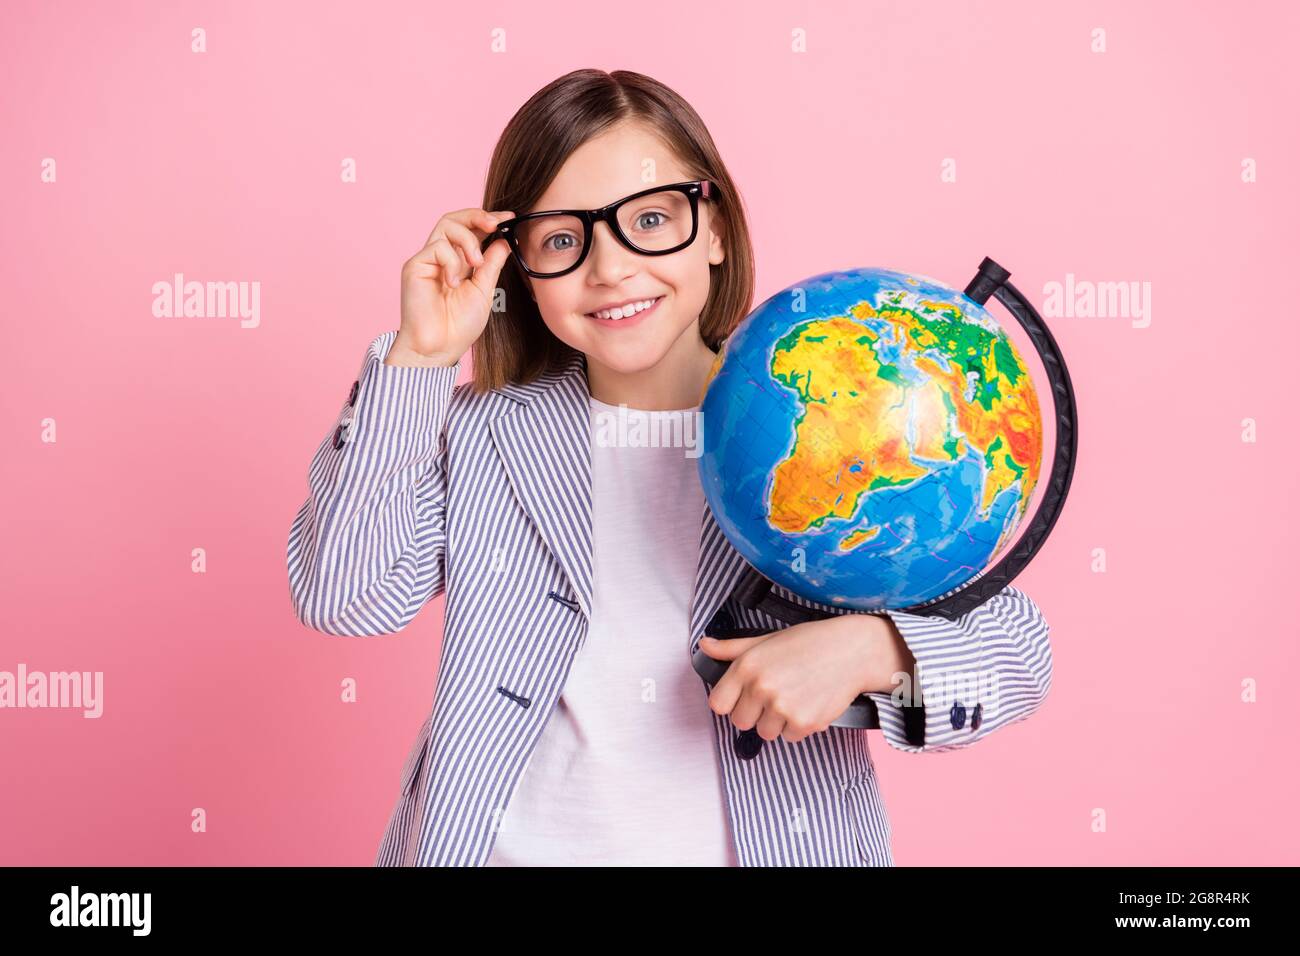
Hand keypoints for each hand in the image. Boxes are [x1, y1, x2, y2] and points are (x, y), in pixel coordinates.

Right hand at [390, 206, 516, 366]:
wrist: (439, 348)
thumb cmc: (458, 326)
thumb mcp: (484, 290)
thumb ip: (492, 264)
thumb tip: (505, 240)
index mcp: (459, 261)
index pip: (471, 229)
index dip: (489, 220)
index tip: (510, 218)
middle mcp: (441, 256)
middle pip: (455, 218)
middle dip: (478, 216)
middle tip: (496, 224)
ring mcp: (427, 260)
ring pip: (446, 225)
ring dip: (468, 240)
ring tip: (477, 264)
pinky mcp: (415, 266)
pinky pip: (437, 248)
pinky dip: (452, 262)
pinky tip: (453, 284)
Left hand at [697, 614, 915, 744]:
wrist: (851, 651)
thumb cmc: (809, 643)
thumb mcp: (766, 640)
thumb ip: (732, 648)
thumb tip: (704, 646)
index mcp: (747, 667)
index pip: (718, 704)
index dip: (730, 702)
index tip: (743, 697)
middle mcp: (761, 688)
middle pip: (741, 722)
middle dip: (755, 713)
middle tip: (775, 694)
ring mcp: (782, 708)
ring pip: (766, 732)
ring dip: (778, 721)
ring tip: (795, 696)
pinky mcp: (804, 723)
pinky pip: (790, 737)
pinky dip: (798, 726)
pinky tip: (809, 703)